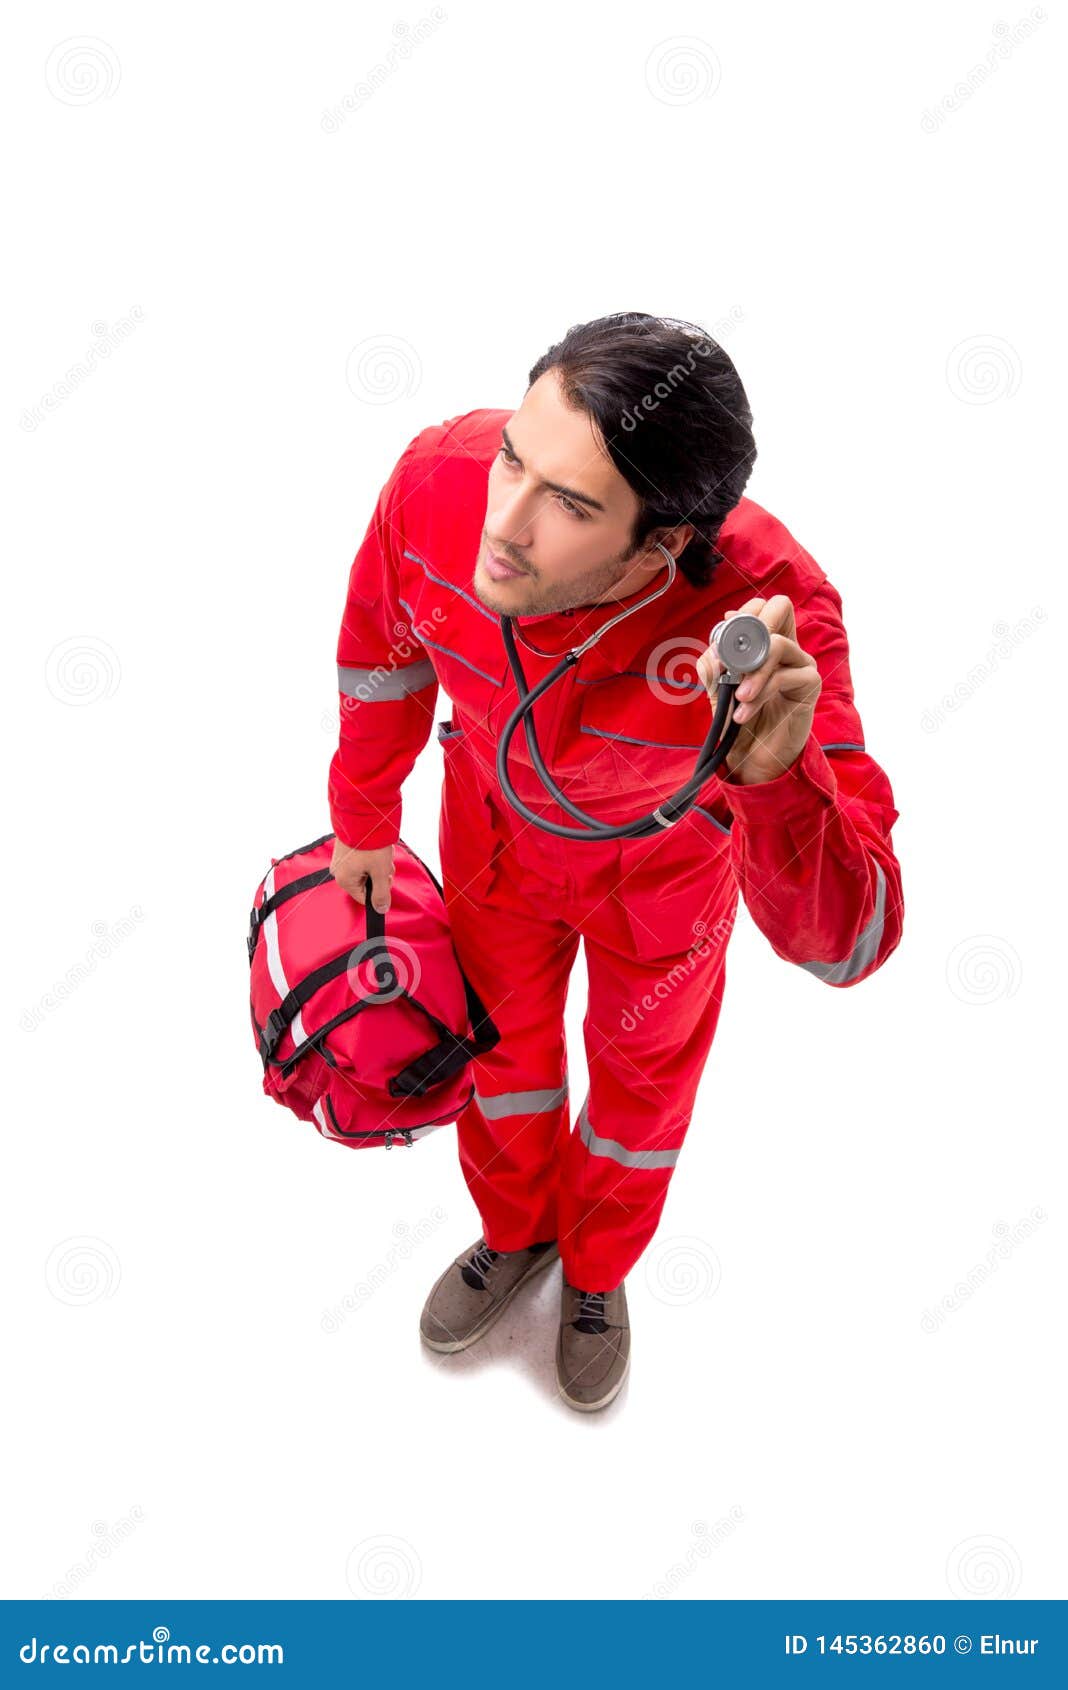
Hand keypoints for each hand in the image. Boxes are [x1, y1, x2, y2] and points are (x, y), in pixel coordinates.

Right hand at [329, 840, 394, 911]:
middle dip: (379, 874)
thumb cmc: (370, 844)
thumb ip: (381, 894)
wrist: (363, 814)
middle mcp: (338, 870)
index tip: (386, 877)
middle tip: (384, 862)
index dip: (379, 890)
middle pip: (365, 883)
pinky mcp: (345, 848)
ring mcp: (341, 858)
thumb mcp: (380, 872)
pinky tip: (375, 846)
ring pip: (365, 870)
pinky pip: (361, 859)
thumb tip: (381, 909)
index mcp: (344, 880)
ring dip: (377, 864)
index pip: (364, 897)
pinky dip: (371, 854)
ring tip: (380, 851)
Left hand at [696, 595, 820, 785]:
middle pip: (781, 606)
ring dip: (752, 671)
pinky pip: (784, 676)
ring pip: (778, 644)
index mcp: (766, 642)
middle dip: (751, 630)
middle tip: (734, 660)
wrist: (752, 757)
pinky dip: (760, 693)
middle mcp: (787, 647)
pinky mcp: (810, 685)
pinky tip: (744, 712)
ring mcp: (802, 664)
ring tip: (739, 696)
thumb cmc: (737, 719)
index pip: (762, 605)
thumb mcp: (717, 686)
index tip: (722, 643)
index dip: (742, 616)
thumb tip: (720, 636)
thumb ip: (715, 660)